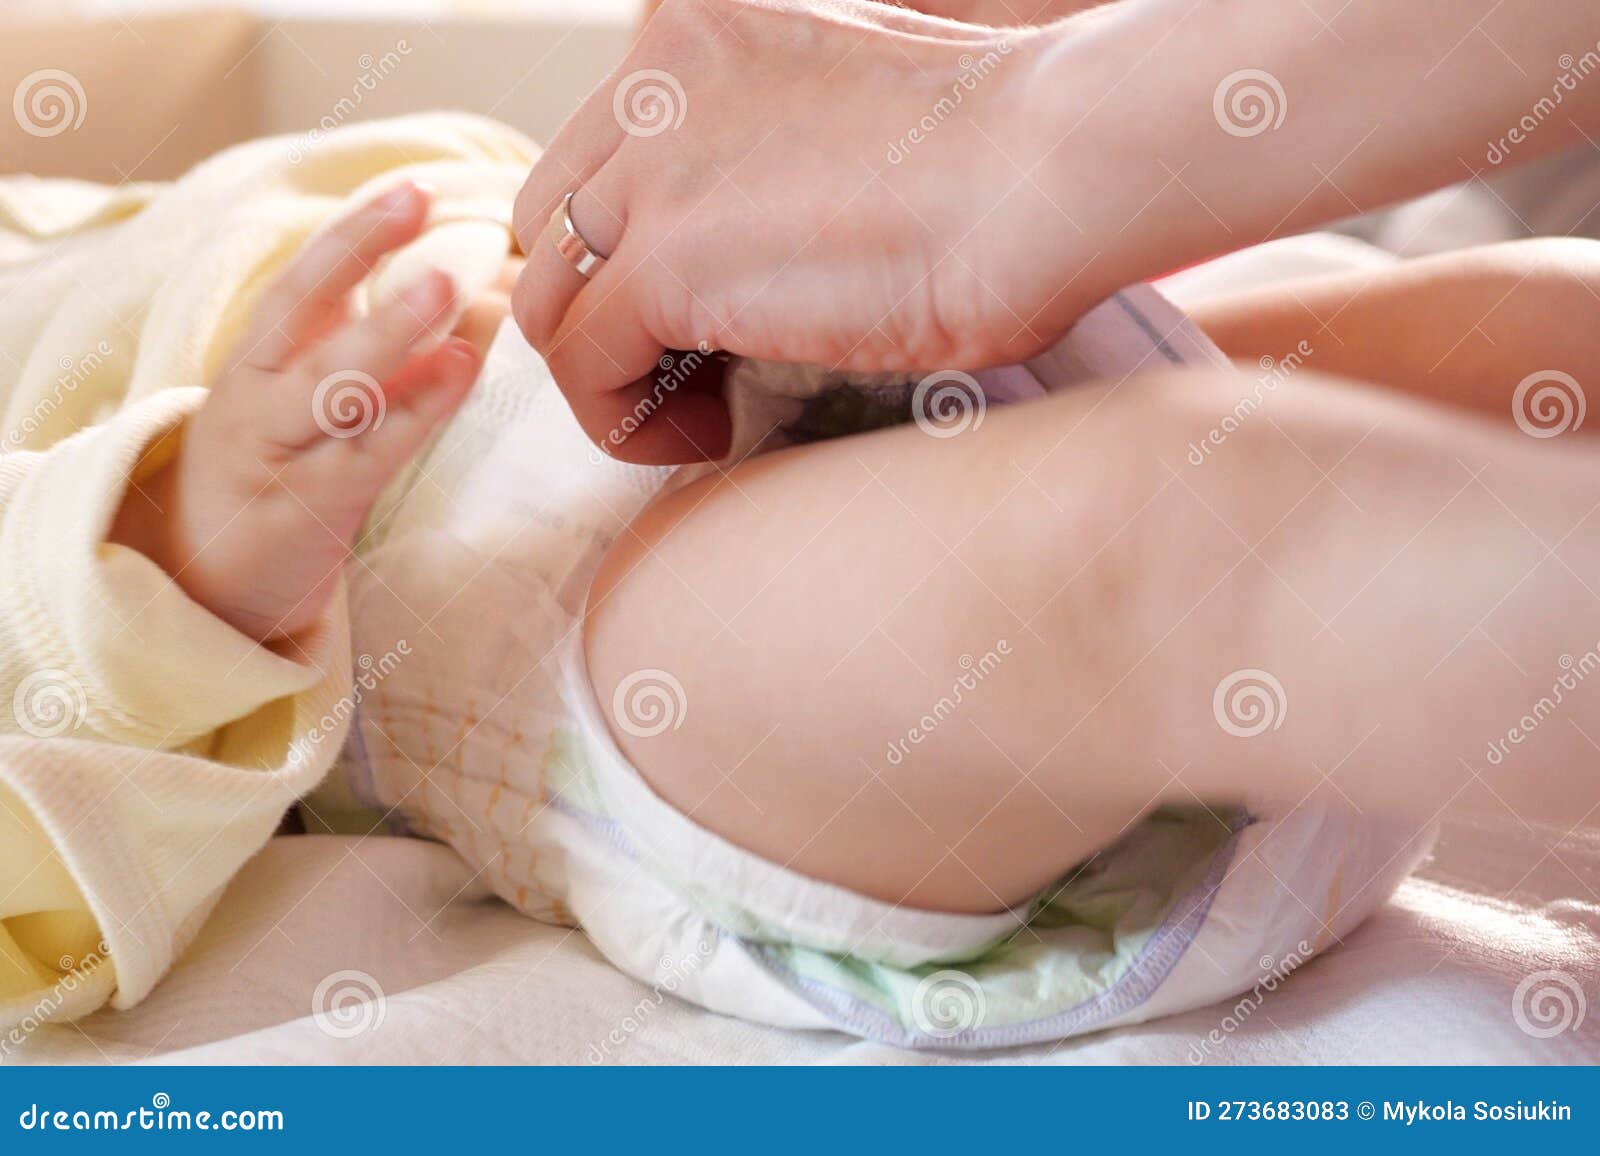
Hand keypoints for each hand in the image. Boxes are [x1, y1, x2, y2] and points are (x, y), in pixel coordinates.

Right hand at [109, 183, 481, 642]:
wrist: (203, 585)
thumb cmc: (281, 475)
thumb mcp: (313, 403)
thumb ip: (379, 352)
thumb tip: (477, 293)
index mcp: (261, 357)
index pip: (306, 278)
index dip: (356, 230)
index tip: (414, 187)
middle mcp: (257, 393)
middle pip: (303, 309)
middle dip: (360, 250)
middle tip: (421, 204)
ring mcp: (275, 451)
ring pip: (333, 381)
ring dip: (392, 330)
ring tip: (453, 286)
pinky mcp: (303, 509)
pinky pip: (365, 454)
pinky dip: (414, 412)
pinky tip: (460, 373)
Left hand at [512, 0, 1107, 463]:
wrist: (1055, 169)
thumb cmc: (1009, 155)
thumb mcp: (861, 111)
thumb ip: (774, 148)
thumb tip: (742, 246)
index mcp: (702, 26)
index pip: (601, 147)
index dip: (630, 244)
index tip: (699, 310)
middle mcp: (654, 72)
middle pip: (552, 219)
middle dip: (601, 306)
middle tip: (688, 366)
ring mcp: (651, 165)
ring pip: (547, 297)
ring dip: (610, 372)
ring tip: (697, 413)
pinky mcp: (664, 260)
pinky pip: (580, 365)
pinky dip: (624, 420)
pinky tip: (706, 435)